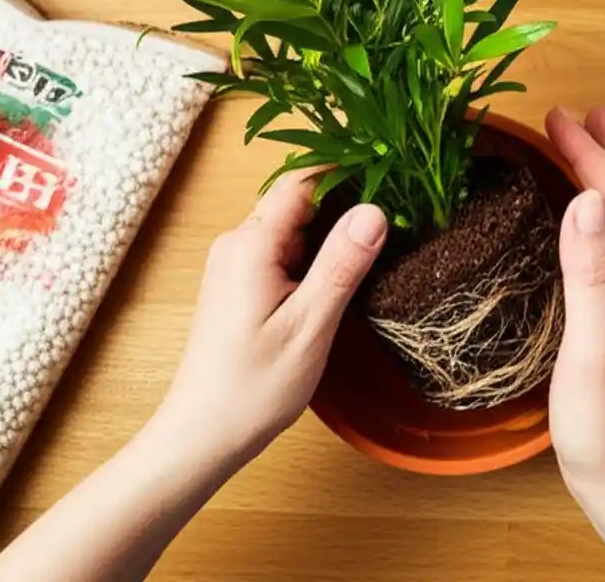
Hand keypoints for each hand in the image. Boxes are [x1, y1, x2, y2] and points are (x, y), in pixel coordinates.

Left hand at [156, 171, 387, 464]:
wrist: (203, 432)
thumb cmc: (254, 387)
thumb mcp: (309, 325)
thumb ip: (341, 265)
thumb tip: (375, 209)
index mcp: (251, 244)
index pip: (303, 180)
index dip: (348, 171)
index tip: (394, 173)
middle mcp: (238, 242)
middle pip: (299, 199)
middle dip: (347, 200)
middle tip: (401, 209)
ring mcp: (236, 263)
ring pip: (294, 226)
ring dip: (334, 230)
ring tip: (382, 240)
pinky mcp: (240, 283)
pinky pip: (284, 250)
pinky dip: (317, 254)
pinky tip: (345, 272)